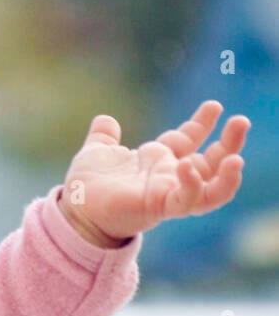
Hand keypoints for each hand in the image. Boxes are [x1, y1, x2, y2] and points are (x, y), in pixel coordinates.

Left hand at [58, 100, 249, 245]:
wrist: (74, 209)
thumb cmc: (86, 185)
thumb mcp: (96, 152)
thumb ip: (104, 136)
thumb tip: (106, 119)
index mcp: (156, 161)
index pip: (188, 140)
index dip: (202, 123)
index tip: (214, 106)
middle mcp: (168, 176)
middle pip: (210, 161)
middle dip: (230, 143)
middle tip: (241, 121)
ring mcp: (168, 192)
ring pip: (212, 188)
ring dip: (228, 174)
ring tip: (236, 157)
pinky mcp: (160, 206)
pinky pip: (187, 199)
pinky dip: (193, 184)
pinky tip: (188, 166)